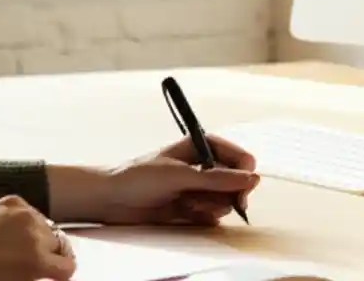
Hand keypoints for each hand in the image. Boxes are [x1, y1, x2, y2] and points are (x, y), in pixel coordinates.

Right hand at [0, 195, 75, 280]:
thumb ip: (4, 224)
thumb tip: (19, 241)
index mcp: (13, 203)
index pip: (39, 222)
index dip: (38, 242)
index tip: (29, 254)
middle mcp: (27, 215)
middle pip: (51, 235)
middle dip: (44, 251)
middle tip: (23, 268)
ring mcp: (34, 236)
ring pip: (59, 250)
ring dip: (48, 263)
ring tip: (26, 273)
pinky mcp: (36, 261)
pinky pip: (66, 268)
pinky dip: (60, 274)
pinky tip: (48, 279)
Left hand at [47, 135, 259, 225]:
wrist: (110, 199)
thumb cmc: (139, 177)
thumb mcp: (181, 175)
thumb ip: (217, 178)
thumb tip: (252, 178)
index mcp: (201, 147)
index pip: (238, 156)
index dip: (244, 171)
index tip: (245, 186)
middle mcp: (202, 166)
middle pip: (235, 181)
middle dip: (229, 193)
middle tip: (218, 203)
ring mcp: (197, 188)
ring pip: (225, 200)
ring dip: (212, 205)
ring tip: (189, 205)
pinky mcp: (191, 208)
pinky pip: (212, 215)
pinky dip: (204, 216)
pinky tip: (185, 213)